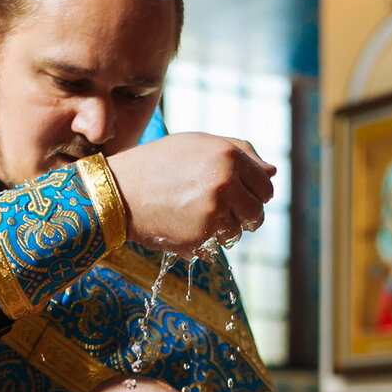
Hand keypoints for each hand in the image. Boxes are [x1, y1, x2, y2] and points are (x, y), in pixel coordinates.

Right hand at [107, 133, 275, 256]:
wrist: (118, 191)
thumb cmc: (157, 164)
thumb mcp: (197, 145)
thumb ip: (239, 152)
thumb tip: (272, 170)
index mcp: (228, 156)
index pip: (265, 184)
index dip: (257, 194)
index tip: (243, 198)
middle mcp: (225, 183)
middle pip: (257, 212)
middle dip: (246, 217)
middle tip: (225, 214)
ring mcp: (213, 212)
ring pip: (238, 233)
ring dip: (224, 231)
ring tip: (199, 219)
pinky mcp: (199, 237)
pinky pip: (215, 247)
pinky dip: (203, 243)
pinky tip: (183, 228)